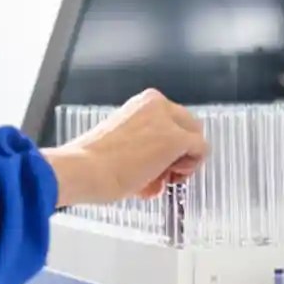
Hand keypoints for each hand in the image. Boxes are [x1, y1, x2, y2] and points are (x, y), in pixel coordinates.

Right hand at [42, 90, 207, 206]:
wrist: (83, 169)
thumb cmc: (91, 163)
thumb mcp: (121, 145)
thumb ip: (144, 149)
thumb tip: (157, 169)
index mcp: (143, 103)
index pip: (171, 122)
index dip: (167, 148)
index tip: (154, 166)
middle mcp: (157, 104)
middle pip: (188, 128)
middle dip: (178, 154)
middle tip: (160, 176)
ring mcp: (168, 121)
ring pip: (196, 139)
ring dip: (182, 163)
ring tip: (157, 181)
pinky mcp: (177, 139)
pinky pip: (201, 151)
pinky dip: (190, 168)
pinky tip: (169, 178)